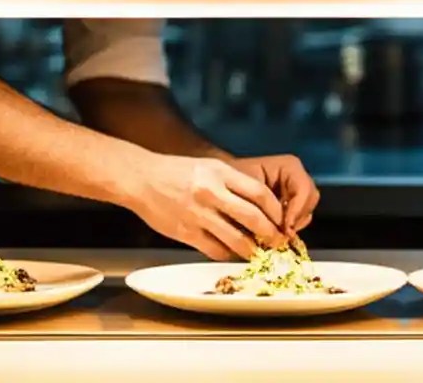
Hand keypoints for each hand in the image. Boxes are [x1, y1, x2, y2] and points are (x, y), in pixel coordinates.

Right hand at [125, 154, 284, 260]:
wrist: (140, 178)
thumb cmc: (177, 172)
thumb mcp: (209, 168)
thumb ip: (233, 184)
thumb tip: (260, 207)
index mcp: (220, 173)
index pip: (260, 194)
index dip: (276, 211)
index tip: (281, 220)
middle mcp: (211, 193)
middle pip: (253, 218)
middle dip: (271, 234)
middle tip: (278, 241)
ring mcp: (198, 214)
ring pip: (236, 239)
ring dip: (251, 250)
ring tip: (258, 253)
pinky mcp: (185, 232)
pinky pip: (214, 249)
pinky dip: (227, 254)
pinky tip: (230, 252)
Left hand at [231, 155, 319, 231]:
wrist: (220, 183)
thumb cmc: (230, 180)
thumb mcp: (244, 189)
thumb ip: (263, 206)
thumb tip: (279, 231)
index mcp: (288, 166)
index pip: (303, 187)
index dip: (298, 209)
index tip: (286, 227)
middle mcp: (295, 177)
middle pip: (310, 200)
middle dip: (298, 218)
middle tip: (283, 234)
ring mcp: (294, 192)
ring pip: (307, 211)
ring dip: (294, 225)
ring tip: (277, 233)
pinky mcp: (290, 206)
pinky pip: (299, 219)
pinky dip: (289, 228)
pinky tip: (275, 232)